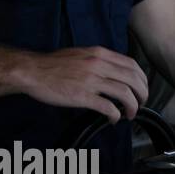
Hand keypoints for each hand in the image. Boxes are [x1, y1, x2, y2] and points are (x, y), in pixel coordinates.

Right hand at [14, 46, 148, 122]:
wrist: (32, 71)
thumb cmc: (51, 65)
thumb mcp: (79, 54)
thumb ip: (96, 60)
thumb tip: (110, 72)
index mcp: (98, 54)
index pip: (131, 64)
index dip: (141, 78)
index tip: (141, 88)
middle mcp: (98, 65)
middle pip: (133, 79)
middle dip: (142, 94)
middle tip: (141, 103)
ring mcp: (91, 80)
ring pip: (125, 93)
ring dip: (133, 106)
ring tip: (131, 113)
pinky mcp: (83, 96)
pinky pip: (108, 107)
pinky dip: (115, 115)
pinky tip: (113, 119)